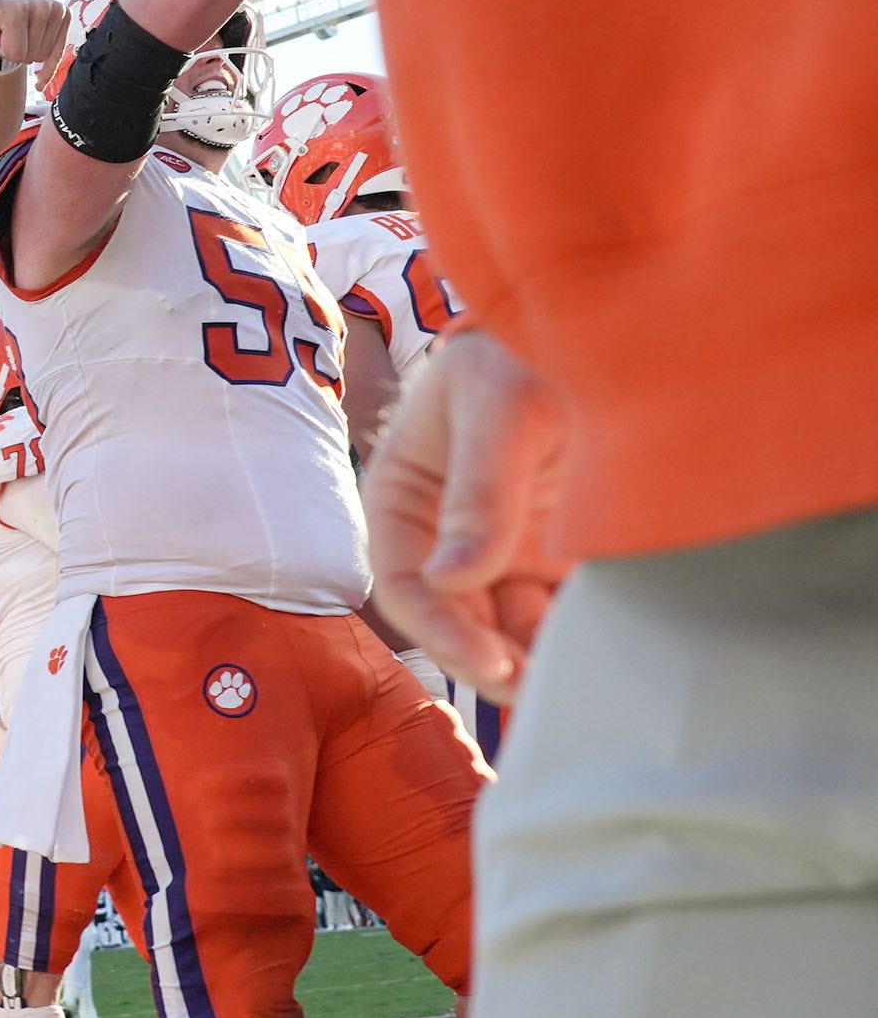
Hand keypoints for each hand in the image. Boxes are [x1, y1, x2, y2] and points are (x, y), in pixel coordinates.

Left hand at [0, 0, 67, 70]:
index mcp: (14, 4)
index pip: (15, 52)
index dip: (4, 50)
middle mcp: (37, 1)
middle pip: (30, 55)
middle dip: (16, 51)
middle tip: (6, 36)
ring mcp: (52, 6)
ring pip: (44, 54)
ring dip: (29, 53)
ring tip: (17, 35)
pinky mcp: (63, 13)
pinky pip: (61, 51)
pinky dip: (49, 67)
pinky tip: (38, 77)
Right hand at [361, 329, 572, 703]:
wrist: (614, 325)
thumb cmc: (531, 350)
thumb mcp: (502, 409)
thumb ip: (481, 493)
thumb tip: (450, 580)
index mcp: (404, 495)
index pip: (405, 582)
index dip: (438, 629)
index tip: (490, 662)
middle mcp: (445, 531)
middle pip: (453, 616)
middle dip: (487, 659)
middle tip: (536, 692)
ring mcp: (502, 546)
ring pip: (504, 626)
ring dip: (529, 660)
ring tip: (572, 690)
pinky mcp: (555, 556)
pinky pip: (556, 612)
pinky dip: (570, 641)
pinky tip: (600, 661)